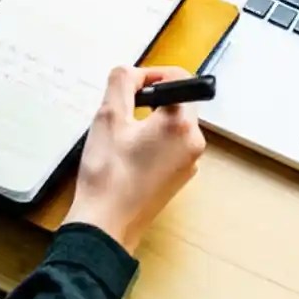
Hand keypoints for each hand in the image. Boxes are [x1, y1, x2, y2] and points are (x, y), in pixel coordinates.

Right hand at [64, 66, 207, 254]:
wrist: (105, 225)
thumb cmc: (107, 175)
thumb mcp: (108, 117)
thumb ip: (121, 83)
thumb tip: (130, 73)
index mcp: (182, 124)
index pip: (180, 79)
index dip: (153, 74)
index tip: (131, 84)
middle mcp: (193, 143)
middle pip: (177, 102)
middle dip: (149, 99)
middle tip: (121, 109)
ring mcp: (189, 163)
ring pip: (172, 125)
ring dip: (149, 121)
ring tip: (120, 135)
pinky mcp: (179, 178)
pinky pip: (170, 147)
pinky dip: (151, 142)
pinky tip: (127, 155)